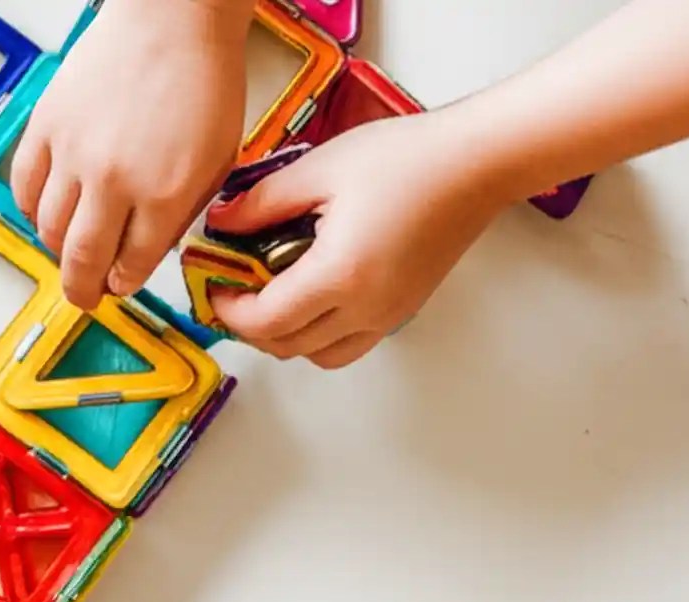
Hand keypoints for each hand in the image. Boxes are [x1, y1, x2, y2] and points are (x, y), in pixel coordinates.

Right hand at [11, 0, 253, 308]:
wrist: (172, 17)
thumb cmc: (204, 80)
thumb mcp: (218, 159)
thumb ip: (185, 212)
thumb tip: (148, 251)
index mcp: (165, 194)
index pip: (132, 264)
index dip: (124, 284)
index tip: (120, 287)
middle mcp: (114, 181)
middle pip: (83, 257)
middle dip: (83, 288)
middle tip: (84, 297)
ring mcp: (74, 154)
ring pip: (49, 227)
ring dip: (57, 250)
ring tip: (68, 253)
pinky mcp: (47, 126)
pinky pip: (24, 185)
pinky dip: (30, 208)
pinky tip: (44, 213)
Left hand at [207, 112, 510, 368]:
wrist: (476, 164)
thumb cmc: (406, 158)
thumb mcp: (319, 169)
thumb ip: (261, 203)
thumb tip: (220, 224)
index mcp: (339, 274)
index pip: (265, 321)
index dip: (229, 310)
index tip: (213, 286)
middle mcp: (366, 307)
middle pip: (287, 347)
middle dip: (249, 326)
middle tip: (231, 290)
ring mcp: (388, 315)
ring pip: (319, 356)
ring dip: (285, 337)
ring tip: (268, 295)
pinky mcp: (402, 310)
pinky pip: (349, 344)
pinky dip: (319, 334)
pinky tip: (310, 293)